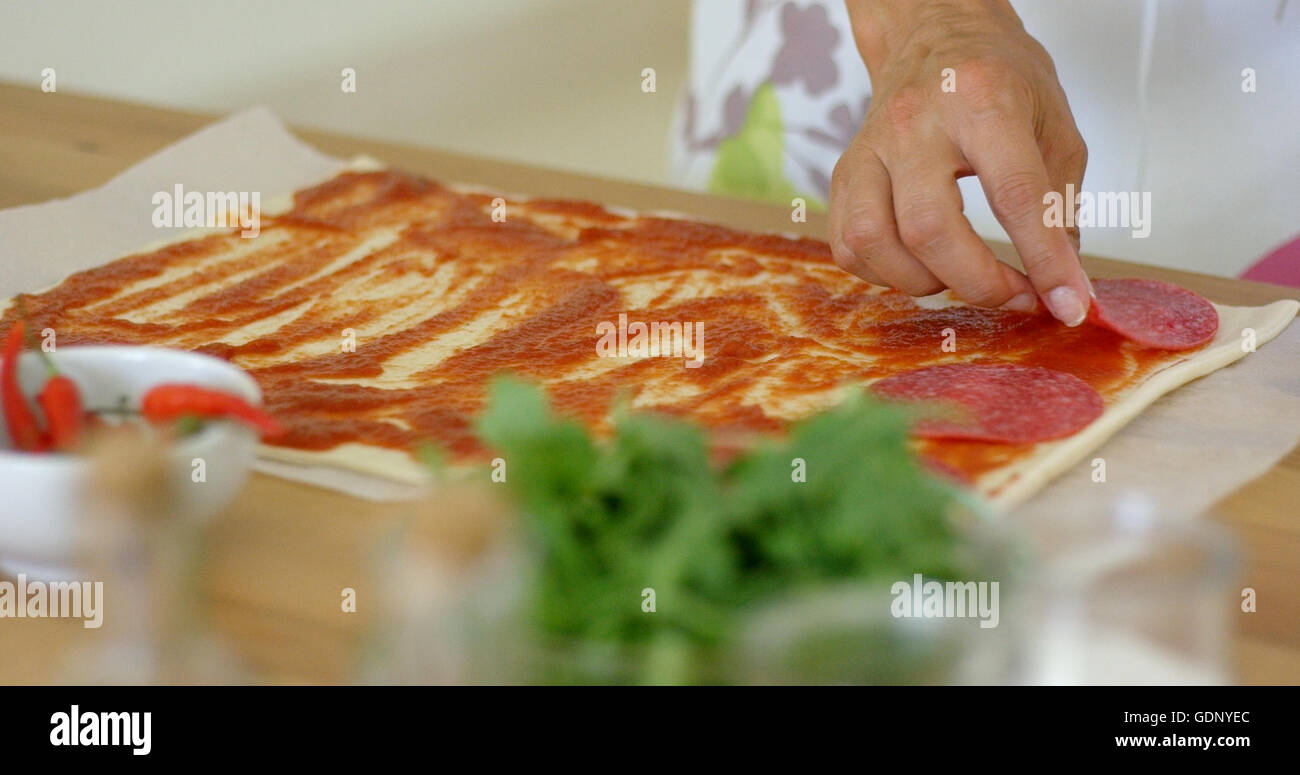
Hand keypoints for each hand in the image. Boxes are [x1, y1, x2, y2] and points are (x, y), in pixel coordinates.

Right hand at [832, 0, 1091, 324]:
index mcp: (981, 100)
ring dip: (923, 281)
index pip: (1014, 194)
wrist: (935, 34)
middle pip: (929, 228)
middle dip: (978, 282)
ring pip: (874, 242)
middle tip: (1015, 295)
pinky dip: (883, 274)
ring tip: (960, 276)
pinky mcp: (845, 172)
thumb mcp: (1053, 124)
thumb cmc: (997, 77)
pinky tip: (919, 264)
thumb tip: (1061, 282)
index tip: (1066, 302)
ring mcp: (870, 148)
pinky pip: (848, 246)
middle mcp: (915, 122)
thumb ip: (1060, 203)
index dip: (1044, 259)